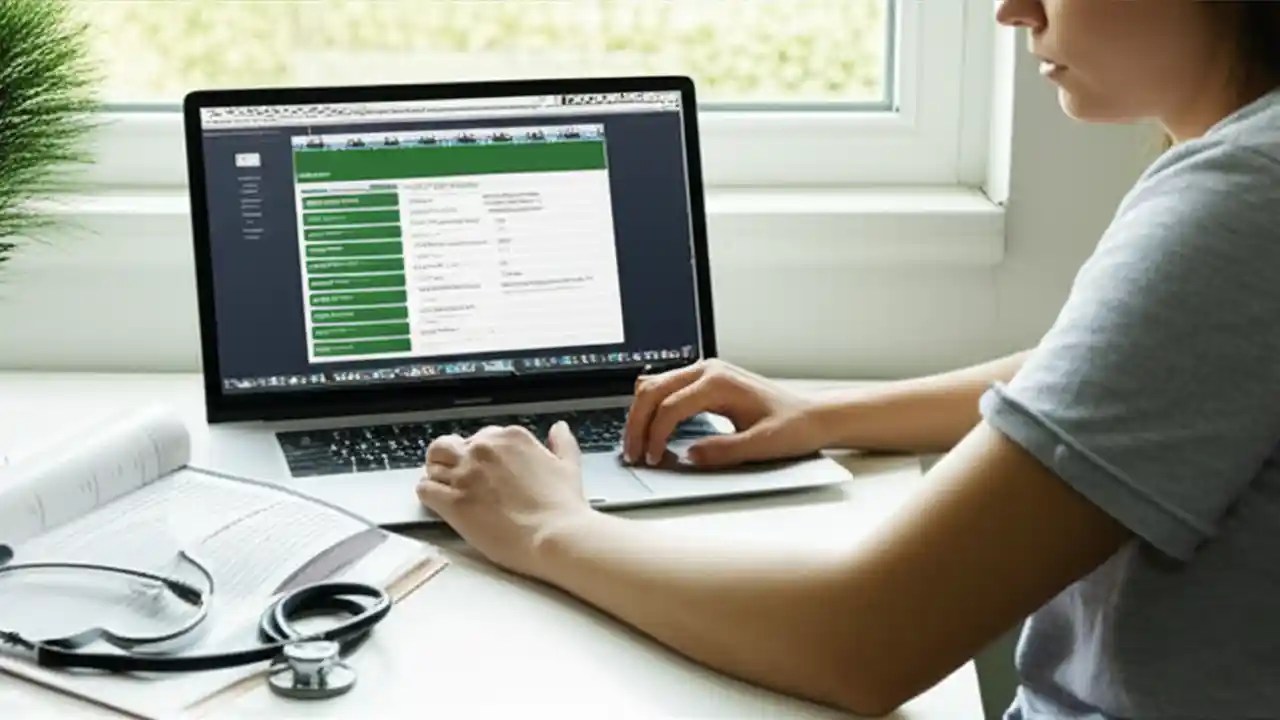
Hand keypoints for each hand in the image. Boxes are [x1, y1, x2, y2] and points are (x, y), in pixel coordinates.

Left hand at [416, 422, 592, 577]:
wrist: (555, 537)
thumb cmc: (564, 507)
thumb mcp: (568, 466)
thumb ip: (561, 443)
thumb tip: (559, 428)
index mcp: (510, 438)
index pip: (482, 437)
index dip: (481, 455)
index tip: (486, 471)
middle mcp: (483, 449)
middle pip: (450, 445)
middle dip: (452, 460)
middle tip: (460, 479)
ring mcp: (466, 475)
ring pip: (433, 463)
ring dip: (437, 475)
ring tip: (445, 490)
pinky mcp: (453, 502)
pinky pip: (425, 489)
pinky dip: (428, 494)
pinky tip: (438, 503)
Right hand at [624, 359, 825, 468]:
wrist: (811, 415)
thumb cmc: (792, 427)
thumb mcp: (761, 445)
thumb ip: (724, 451)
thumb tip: (689, 455)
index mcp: (720, 382)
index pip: (670, 406)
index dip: (655, 435)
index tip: (652, 460)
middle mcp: (708, 370)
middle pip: (652, 390)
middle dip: (637, 423)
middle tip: (632, 454)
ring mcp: (705, 372)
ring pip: (654, 386)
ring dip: (640, 414)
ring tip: (638, 445)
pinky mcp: (705, 381)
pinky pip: (665, 388)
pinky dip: (652, 408)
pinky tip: (651, 431)